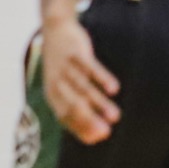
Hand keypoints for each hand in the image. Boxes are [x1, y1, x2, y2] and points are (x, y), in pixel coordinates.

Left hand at [41, 16, 120, 144]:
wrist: (55, 29)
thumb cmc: (63, 65)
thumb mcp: (63, 85)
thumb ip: (76, 108)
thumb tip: (95, 136)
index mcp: (53, 94)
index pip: (66, 116)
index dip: (82, 127)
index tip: (100, 138)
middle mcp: (57, 82)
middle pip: (75, 105)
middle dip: (91, 120)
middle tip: (107, 133)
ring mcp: (66, 67)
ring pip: (85, 89)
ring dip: (100, 104)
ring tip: (116, 117)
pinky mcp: (76, 53)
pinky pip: (91, 68)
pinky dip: (102, 79)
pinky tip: (114, 89)